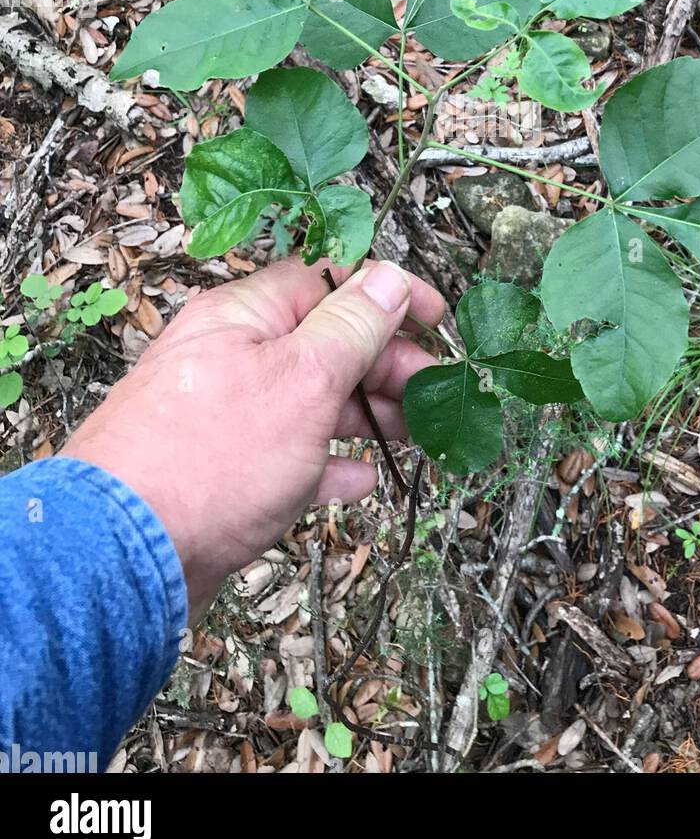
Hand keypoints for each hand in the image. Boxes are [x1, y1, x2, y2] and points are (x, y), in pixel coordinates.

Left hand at [61, 257, 444, 620]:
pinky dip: (326, 464)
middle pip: (323, 342)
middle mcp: (230, 357)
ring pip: (309, 401)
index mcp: (242, 316)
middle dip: (384, 363)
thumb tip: (387, 278)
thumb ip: (351, 327)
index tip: (437, 318)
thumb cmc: (209, 459)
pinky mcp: (221, 473)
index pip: (327, 281)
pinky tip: (358, 481)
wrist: (123, 560)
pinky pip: (286, 456)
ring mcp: (223, 416)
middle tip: (431, 391)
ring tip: (412, 434)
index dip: (386, 293)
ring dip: (364, 413)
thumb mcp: (301, 380)